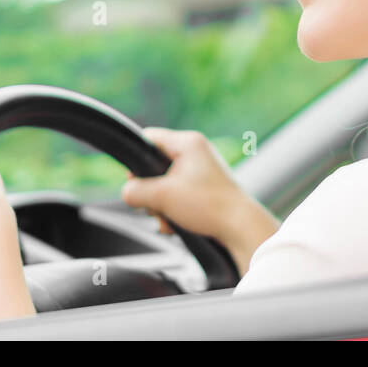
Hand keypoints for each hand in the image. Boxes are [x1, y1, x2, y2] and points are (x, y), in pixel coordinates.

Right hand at [121, 127, 279, 275]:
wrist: (240, 228)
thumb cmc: (209, 206)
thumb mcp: (162, 197)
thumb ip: (136, 191)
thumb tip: (127, 192)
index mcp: (188, 142)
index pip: (149, 138)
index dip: (136, 159)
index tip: (133, 179)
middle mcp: (196, 152)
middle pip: (155, 165)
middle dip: (151, 191)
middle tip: (156, 205)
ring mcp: (202, 170)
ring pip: (166, 183)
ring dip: (162, 205)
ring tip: (169, 218)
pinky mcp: (205, 188)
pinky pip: (179, 194)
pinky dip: (174, 210)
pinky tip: (177, 224)